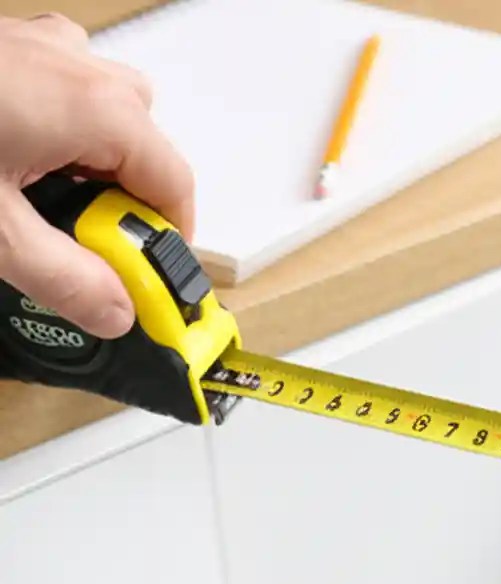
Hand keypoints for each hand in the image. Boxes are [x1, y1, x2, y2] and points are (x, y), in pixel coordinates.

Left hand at [0, 13, 192, 337]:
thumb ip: (63, 279)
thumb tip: (114, 310)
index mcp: (96, 108)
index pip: (174, 187)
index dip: (163, 245)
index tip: (138, 285)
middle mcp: (79, 67)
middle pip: (144, 148)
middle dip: (121, 206)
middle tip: (76, 250)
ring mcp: (41, 48)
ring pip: (107, 114)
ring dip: (91, 166)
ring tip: (37, 208)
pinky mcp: (7, 47)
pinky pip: (63, 89)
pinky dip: (57, 131)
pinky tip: (12, 163)